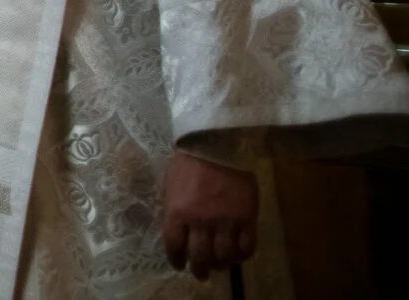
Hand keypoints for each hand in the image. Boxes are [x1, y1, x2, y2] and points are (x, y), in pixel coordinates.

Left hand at [161, 151, 258, 279]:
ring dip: (221, 265)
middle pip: (200, 257)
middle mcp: (200, 221)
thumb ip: (173, 207)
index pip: (174, 245)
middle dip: (199, 269)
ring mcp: (226, 221)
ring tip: (220, 265)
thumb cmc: (189, 160)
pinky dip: (242, 256)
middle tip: (201, 273)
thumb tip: (175, 228)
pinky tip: (238, 254)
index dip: (176, 259)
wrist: (217, 143)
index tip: (179, 264)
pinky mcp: (247, 218)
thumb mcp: (170, 182)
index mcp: (177, 211)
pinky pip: (247, 247)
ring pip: (224, 256)